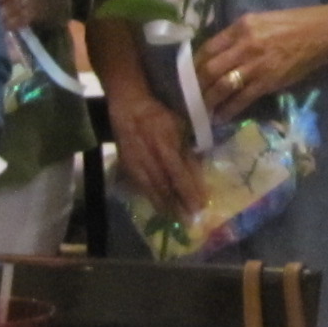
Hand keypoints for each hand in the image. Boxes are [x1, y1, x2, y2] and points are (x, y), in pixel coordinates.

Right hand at [107, 81, 206, 218]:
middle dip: (178, 204)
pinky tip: (159, 207)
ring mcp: (135, 162)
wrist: (128, 106)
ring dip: (165, 205)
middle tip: (189, 220)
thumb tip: (199, 173)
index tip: (200, 205)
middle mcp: (149, 156)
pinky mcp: (127, 165)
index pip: (179, 173)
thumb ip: (187, 150)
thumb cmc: (159, 114)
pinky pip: (140, 186)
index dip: (189, 190)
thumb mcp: (179, 126)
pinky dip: (150, 198)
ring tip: (175, 219)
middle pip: (165, 186)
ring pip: (151, 189)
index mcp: (164, 143)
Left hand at [197, 7, 327, 122]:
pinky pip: (242, 99)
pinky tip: (220, 117)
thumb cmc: (290, 26)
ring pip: (222, 85)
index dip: (194, 65)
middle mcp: (244, 45)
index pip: (208, 48)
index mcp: (240, 27)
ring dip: (208, 101)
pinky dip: (229, 110)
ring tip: (200, 111)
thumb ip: (237, 36)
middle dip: (196, 86)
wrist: (319, 34)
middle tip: (187, 98)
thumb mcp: (259, 22)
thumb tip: (216, 55)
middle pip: (210, 69)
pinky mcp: (268, 82)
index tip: (187, 77)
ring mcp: (256, 65)